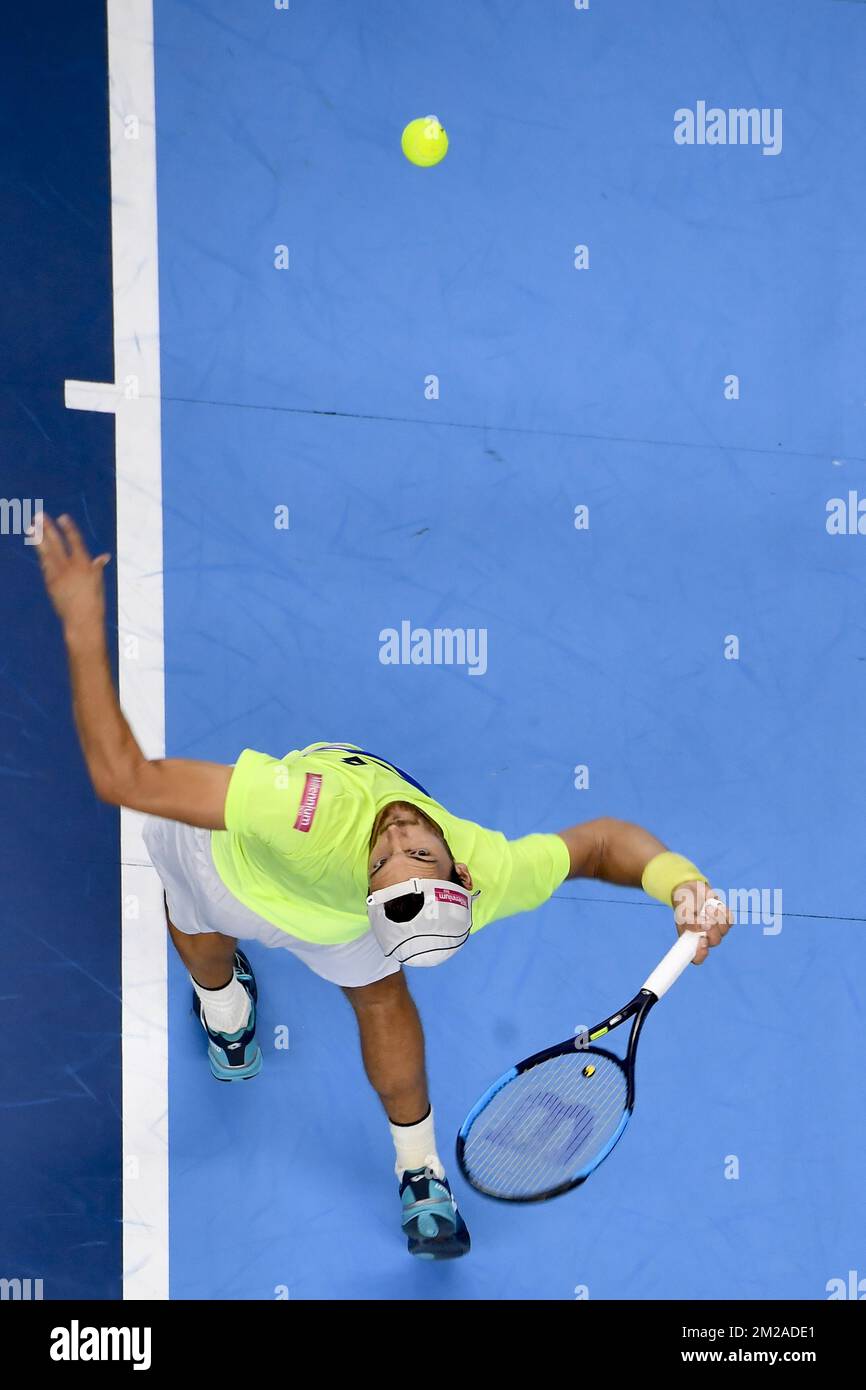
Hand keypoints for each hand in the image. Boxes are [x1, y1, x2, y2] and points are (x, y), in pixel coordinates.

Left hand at [31, 514, 110, 633]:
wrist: (82, 619)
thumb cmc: (95, 601)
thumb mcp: (99, 582)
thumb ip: (97, 567)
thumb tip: (104, 557)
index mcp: (84, 564)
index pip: (75, 541)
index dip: (69, 528)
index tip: (62, 517)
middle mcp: (69, 567)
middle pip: (56, 543)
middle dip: (47, 528)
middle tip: (39, 516)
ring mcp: (58, 575)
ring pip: (46, 553)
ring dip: (38, 539)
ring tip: (31, 528)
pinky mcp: (50, 583)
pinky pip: (45, 566)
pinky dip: (42, 556)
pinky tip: (37, 548)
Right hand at [671, 879, 731, 964]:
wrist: (691, 890)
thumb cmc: (683, 903)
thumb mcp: (682, 912)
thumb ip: (690, 922)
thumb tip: (705, 927)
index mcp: (691, 941)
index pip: (697, 958)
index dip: (701, 954)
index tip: (702, 941)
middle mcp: (704, 937)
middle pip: (715, 942)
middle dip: (712, 930)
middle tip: (705, 917)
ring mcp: (715, 929)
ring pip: (724, 931)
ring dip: (717, 918)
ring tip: (708, 908)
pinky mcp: (724, 919)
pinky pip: (730, 920)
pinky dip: (724, 912)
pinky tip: (716, 906)